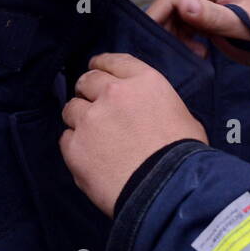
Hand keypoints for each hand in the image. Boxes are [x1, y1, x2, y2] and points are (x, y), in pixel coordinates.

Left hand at [60, 53, 206, 216]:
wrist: (167, 189)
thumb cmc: (184, 156)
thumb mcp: (182, 117)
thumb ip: (159, 106)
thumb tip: (152, 115)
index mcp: (144, 82)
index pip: (114, 61)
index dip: (103, 64)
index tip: (97, 69)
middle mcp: (112, 93)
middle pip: (87, 80)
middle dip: (88, 90)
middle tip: (94, 104)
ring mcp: (90, 119)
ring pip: (71, 109)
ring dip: (79, 118)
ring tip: (92, 136)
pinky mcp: (75, 147)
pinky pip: (66, 139)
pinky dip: (75, 145)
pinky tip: (89, 157)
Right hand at [146, 0, 249, 64]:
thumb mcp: (240, 24)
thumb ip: (211, 16)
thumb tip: (182, 3)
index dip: (159, 15)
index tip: (148, 37)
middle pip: (172, 4)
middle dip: (168, 28)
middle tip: (170, 52)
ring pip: (175, 15)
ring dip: (177, 36)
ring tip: (194, 53)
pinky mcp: (206, 9)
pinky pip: (184, 22)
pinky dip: (185, 37)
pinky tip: (198, 51)